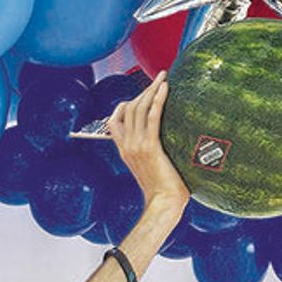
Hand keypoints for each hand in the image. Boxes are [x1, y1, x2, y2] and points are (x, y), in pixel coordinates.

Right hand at [108, 73, 188, 214]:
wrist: (162, 203)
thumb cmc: (162, 190)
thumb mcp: (150, 168)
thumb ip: (151, 153)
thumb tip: (166, 143)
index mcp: (124, 150)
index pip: (115, 120)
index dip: (127, 103)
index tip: (143, 93)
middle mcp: (127, 145)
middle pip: (129, 109)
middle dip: (143, 90)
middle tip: (158, 78)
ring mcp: (136, 145)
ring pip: (139, 109)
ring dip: (151, 89)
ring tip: (163, 77)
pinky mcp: (150, 147)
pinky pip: (152, 117)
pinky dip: (158, 99)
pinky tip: (165, 88)